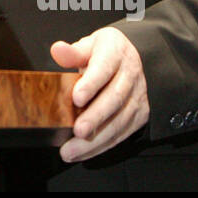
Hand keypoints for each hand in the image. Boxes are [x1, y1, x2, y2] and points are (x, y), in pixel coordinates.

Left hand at [50, 28, 148, 161]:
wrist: (128, 58)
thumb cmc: (103, 54)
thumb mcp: (88, 45)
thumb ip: (72, 52)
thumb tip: (57, 50)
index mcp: (116, 52)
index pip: (105, 67)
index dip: (91, 83)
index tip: (76, 98)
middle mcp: (131, 74)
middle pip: (115, 98)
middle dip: (95, 117)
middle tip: (77, 130)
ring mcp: (138, 95)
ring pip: (120, 120)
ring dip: (97, 138)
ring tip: (73, 149)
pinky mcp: (140, 114)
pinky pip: (122, 133)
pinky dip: (102, 145)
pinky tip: (83, 152)